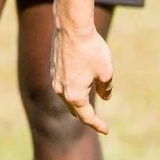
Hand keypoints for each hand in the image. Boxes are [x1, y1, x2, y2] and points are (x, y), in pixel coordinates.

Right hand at [52, 19, 115, 134]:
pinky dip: (72, 89)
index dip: (97, 125)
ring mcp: (54, 79)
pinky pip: (63, 85)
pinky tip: (80, 84)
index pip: (87, 117)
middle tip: (97, 121)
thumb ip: (106, 88)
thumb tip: (104, 96)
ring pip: (67, 97)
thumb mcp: (106, 71)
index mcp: (74, 95)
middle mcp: (61, 91)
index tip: (106, 130)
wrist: (72, 28)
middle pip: (75, 110)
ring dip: (78, 102)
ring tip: (89, 103)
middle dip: (86, 116)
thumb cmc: (91, 50)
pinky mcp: (53, 69)